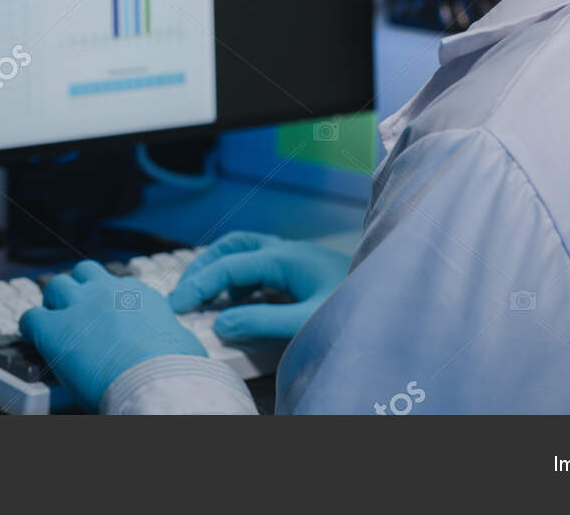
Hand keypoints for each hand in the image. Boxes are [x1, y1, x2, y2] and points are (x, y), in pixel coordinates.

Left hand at [19, 260, 205, 411]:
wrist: (153, 378)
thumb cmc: (174, 366)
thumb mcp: (183, 341)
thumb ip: (170, 334)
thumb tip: (177, 344)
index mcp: (137, 293)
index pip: (115, 283)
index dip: (107, 298)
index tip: (105, 313)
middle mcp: (106, 291)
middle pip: (83, 273)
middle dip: (78, 288)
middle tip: (75, 309)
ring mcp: (78, 306)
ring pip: (55, 286)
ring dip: (53, 301)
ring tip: (54, 320)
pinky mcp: (54, 329)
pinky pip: (30, 317)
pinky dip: (29, 325)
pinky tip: (32, 336)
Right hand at [166, 231, 349, 341]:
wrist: (393, 302)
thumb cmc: (354, 308)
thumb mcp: (306, 321)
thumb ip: (262, 321)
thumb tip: (222, 322)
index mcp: (284, 257)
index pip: (229, 265)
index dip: (198, 284)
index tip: (176, 305)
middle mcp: (286, 252)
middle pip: (232, 247)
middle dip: (204, 267)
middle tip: (181, 295)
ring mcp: (293, 260)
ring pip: (245, 253)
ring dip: (220, 269)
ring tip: (200, 296)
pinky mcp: (299, 272)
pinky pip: (258, 268)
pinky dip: (237, 280)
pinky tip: (233, 304)